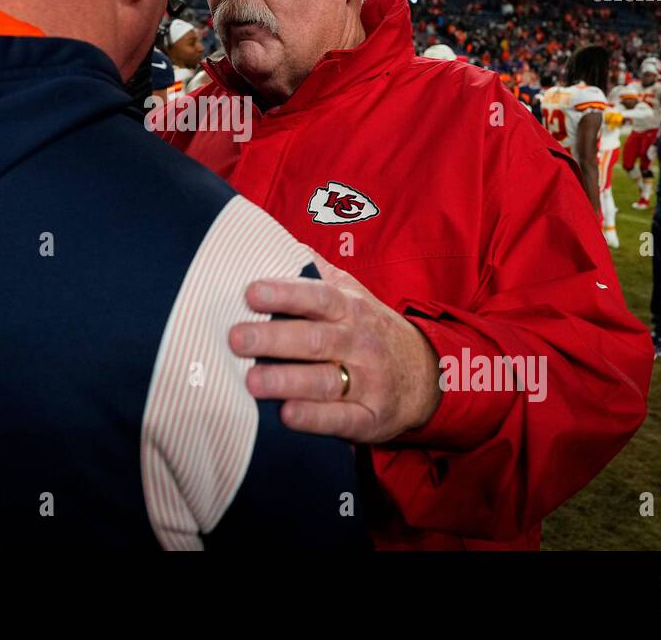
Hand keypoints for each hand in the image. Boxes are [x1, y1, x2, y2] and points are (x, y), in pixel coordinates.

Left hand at [230, 260, 440, 443]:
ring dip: (287, 381)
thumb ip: (315, 271)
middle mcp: (360, 342)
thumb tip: (272, 240)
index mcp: (351, 308)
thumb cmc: (369, 329)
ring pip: (325, 380)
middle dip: (274, 338)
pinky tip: (286, 415)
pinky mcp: (370, 417)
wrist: (425, 375)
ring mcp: (368, 381)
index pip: (317, 297)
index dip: (285, 294)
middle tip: (235, 338)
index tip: (251, 292)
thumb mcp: (352, 294)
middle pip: (315, 339)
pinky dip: (314, 418)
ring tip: (251, 381)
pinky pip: (341, 419)